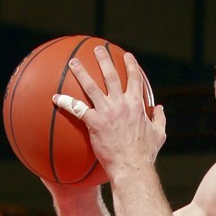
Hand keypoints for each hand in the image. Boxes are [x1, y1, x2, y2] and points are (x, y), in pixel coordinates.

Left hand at [52, 46, 165, 175]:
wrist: (132, 166)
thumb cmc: (145, 153)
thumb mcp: (159, 134)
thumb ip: (160, 119)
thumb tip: (160, 108)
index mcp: (137, 104)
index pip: (134, 79)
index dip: (131, 65)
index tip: (127, 56)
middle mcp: (121, 103)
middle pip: (111, 75)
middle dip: (104, 60)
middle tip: (97, 49)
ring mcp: (107, 112)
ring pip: (91, 86)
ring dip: (81, 72)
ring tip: (73, 62)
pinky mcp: (94, 123)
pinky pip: (77, 109)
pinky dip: (66, 102)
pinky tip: (55, 98)